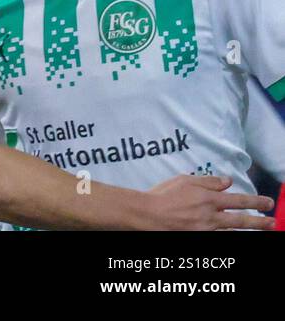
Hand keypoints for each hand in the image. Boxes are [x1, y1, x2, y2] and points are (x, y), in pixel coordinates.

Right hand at [146, 174, 274, 229]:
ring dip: (248, 230)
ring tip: (260, 230)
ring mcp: (205, 230)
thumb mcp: (185, 180)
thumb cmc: (163, 194)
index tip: (268, 202)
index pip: (238, 200)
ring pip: (232, 230)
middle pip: (241, 220)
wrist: (147, 214)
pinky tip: (234, 234)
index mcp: (208, 199)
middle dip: (259, 221)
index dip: (256, 201)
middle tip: (272, 222)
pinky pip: (219, 238)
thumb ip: (208, 181)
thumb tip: (227, 181)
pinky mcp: (199, 238)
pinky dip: (229, 236)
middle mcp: (211, 216)